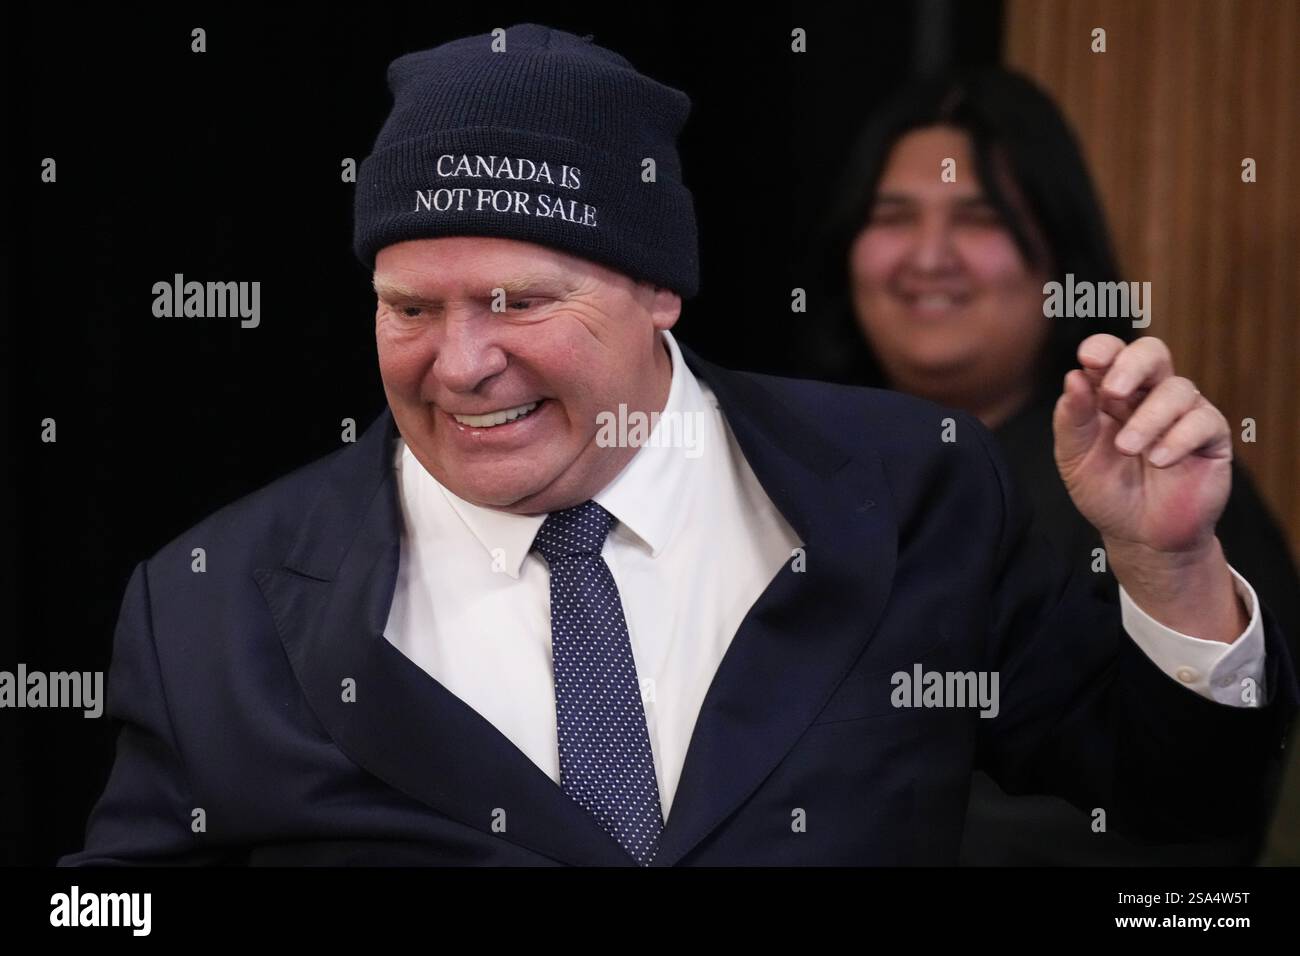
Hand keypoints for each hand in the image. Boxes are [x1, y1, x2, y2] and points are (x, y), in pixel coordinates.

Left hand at [1053, 334, 1230, 554]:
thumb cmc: (1106, 492)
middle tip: (1113, 392)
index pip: (1113, 353)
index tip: (1089, 359)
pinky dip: (1178, 439)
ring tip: (1127, 448)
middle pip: (1153, 353)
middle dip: (1132, 365)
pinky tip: (1159, 461)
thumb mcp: (1075, 459)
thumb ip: (1072, 420)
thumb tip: (1074, 377)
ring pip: (1177, 389)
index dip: (1104, 347)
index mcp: (1112, 394)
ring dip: (1149, 418)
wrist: (1139, 536)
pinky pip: (1203, 421)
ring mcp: (1183, 413)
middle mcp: (1149, 396)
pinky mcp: (1211, 437)